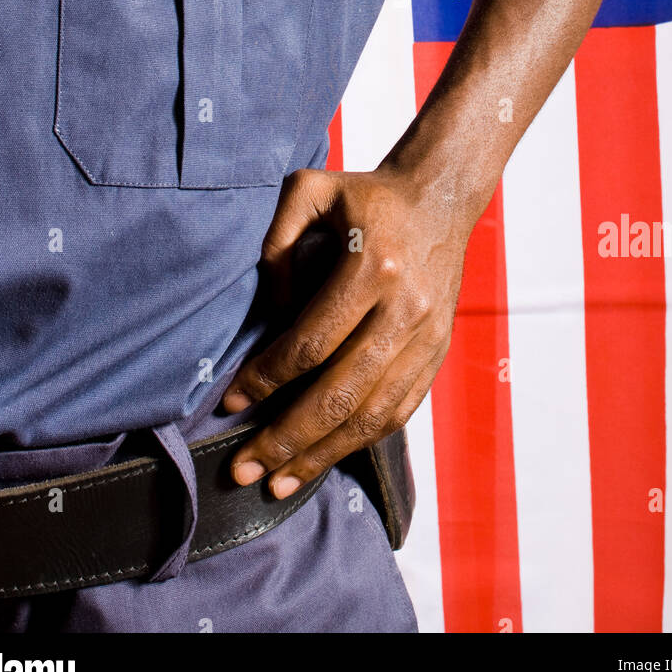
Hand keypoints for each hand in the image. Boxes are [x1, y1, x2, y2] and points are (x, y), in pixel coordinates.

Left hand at [221, 165, 470, 497]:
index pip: (310, 342)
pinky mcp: (439, 350)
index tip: (231, 404)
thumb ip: (278, 243)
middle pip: (340, 392)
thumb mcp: (310, 190)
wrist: (440, 196)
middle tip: (243, 469)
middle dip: (287, 438)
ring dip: (323, 454)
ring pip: (373, 413)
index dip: (266, 379)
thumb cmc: (366, 195)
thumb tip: (269, 312)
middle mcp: (405, 308)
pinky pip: (400, 409)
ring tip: (279, 481)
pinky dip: (362, 440)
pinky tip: (327, 457)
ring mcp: (428, 335)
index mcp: (372, 266)